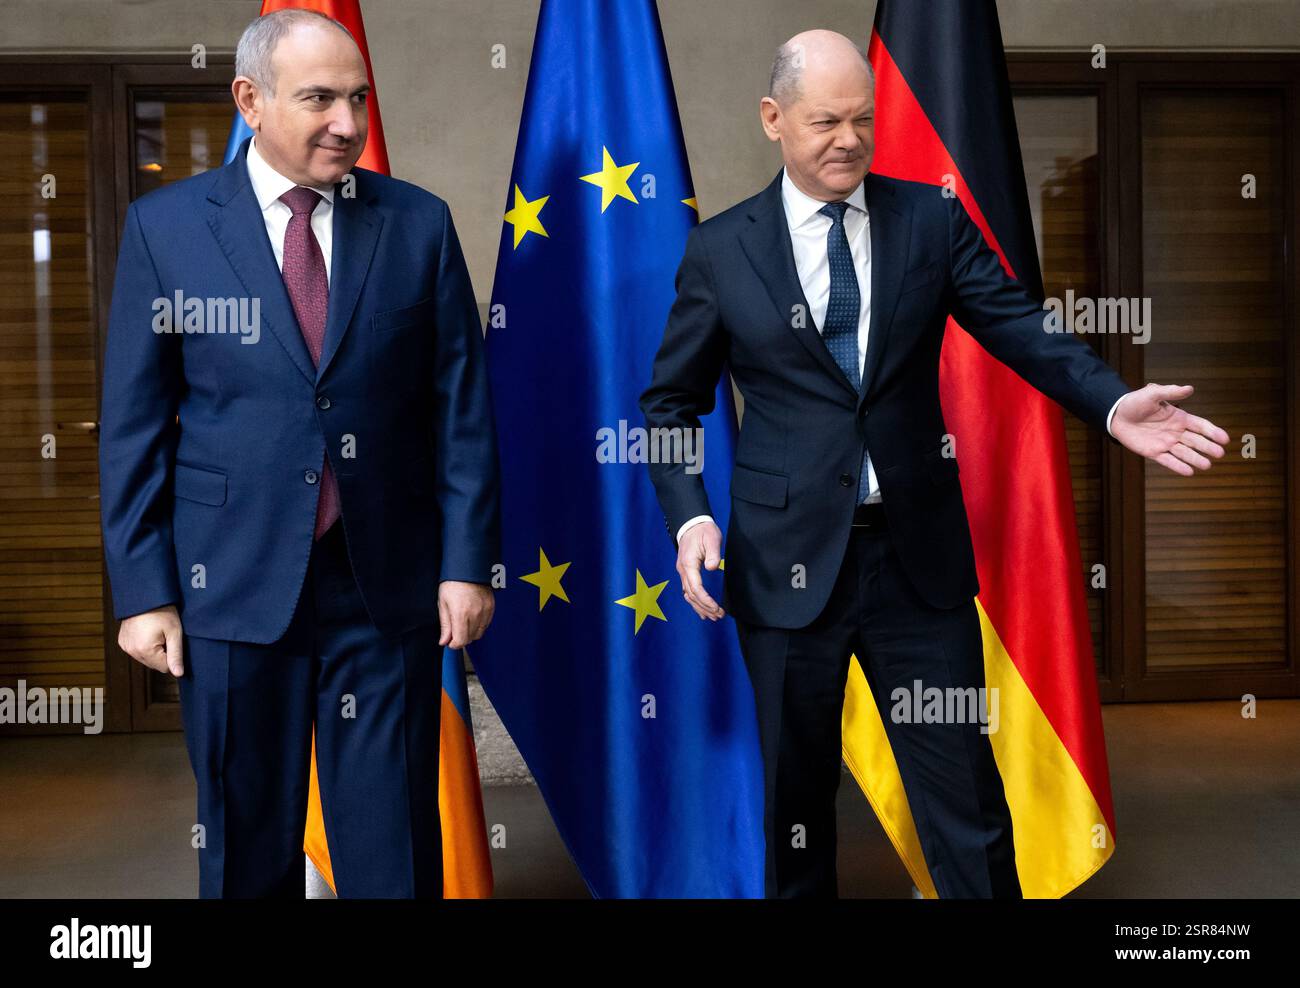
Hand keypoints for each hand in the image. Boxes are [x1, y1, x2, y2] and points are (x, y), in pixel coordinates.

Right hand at [118, 605, 183, 676]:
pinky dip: (144, 646)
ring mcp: (125, 646)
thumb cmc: (162, 612)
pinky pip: (137, 651)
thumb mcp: (174, 632)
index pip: (164, 668)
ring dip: (153, 651)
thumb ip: (176, 655)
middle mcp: (132, 651)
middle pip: (154, 664)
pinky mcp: (122, 642)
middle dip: (162, 654)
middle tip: (165, 636)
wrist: (144, 597)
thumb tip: (178, 674)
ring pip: (146, 659)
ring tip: (156, 633)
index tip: (173, 641)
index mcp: (145, 650)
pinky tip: (148, 633)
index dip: (172, 656)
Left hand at [438, 581, 494, 648]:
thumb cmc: (453, 583)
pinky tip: (471, 617)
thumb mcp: (443, 604)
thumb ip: (445, 625)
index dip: (454, 644)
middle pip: (470, 638)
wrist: (469, 568)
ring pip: (479, 633)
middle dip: (461, 638)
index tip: (449, 641)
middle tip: (454, 631)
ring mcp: (485, 611)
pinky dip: (478, 625)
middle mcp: (475, 614)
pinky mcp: (491, 607)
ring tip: (463, 623)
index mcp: (461, 613)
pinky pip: (486, 624)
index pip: (461, 641)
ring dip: (470, 633)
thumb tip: (444, 641)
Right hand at [677, 520, 724, 620]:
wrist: (692, 524)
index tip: (716, 608)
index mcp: (688, 564)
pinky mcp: (686, 572)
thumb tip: (712, 567)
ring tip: (713, 617)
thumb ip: (713, 553)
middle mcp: (683, 571)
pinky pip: (688, 591)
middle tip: (719, 615)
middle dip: (704, 607)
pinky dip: (694, 602)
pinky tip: (702, 611)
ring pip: (688, 595)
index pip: (696, 588)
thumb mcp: (712, 539)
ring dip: (700, 607)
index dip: (705, 600)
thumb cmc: (703, 531)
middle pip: (691, 595)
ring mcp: (683, 572)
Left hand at [1110, 384, 1229, 475]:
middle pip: (1196, 441)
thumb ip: (1171, 392)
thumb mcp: (1153, 393)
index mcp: (1179, 418)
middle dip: (1208, 447)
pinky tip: (1189, 472)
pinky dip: (1178, 466)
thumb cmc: (1135, 402)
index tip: (1225, 439)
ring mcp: (1165, 443)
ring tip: (1206, 465)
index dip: (1213, 432)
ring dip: (1196, 459)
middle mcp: (1176, 432)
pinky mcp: (1153, 452)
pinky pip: (1168, 461)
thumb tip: (1190, 388)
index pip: (1200, 426)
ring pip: (1184, 453)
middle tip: (1220, 454)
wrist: (1116, 415)